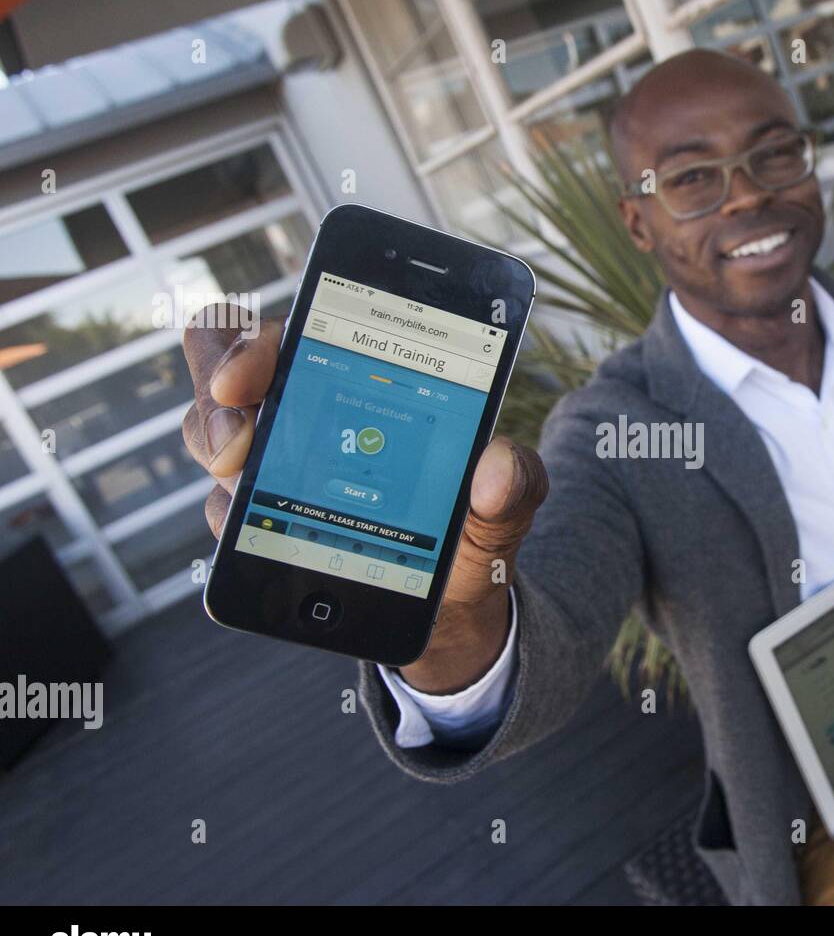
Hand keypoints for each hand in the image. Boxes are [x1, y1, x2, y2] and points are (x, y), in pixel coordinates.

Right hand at [181, 304, 548, 691]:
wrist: (456, 607)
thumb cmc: (477, 528)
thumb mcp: (509, 501)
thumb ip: (516, 479)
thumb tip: (496, 468)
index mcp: (368, 376)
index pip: (291, 328)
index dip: (253, 339)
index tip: (246, 376)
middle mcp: (311, 409)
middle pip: (225, 370)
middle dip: (217, 397)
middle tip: (240, 442)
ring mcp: (281, 464)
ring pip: (215, 438)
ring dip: (221, 458)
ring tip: (245, 488)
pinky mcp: (266, 521)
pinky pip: (228, 512)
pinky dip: (237, 522)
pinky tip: (260, 538)